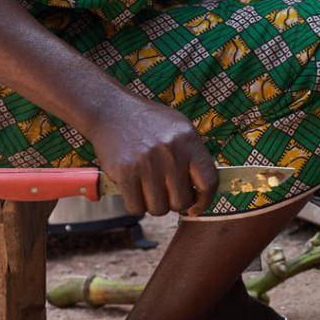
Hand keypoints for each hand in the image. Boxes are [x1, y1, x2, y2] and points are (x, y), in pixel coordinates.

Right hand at [81, 92, 218, 216]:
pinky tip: (133, 190)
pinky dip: (135, 205)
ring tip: (148, 189)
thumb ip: (193, 156)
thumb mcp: (179, 128)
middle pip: (182, 201)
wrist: (111, 110)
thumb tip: (203, 191)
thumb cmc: (148, 123)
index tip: (196, 207)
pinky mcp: (125, 172)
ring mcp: (147, 163)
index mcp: (189, 141)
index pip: (209, 182)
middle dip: (174, 203)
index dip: (204, 201)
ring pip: (159, 208)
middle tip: (165, 193)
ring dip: (153, 204)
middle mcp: (171, 152)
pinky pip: (136, 207)